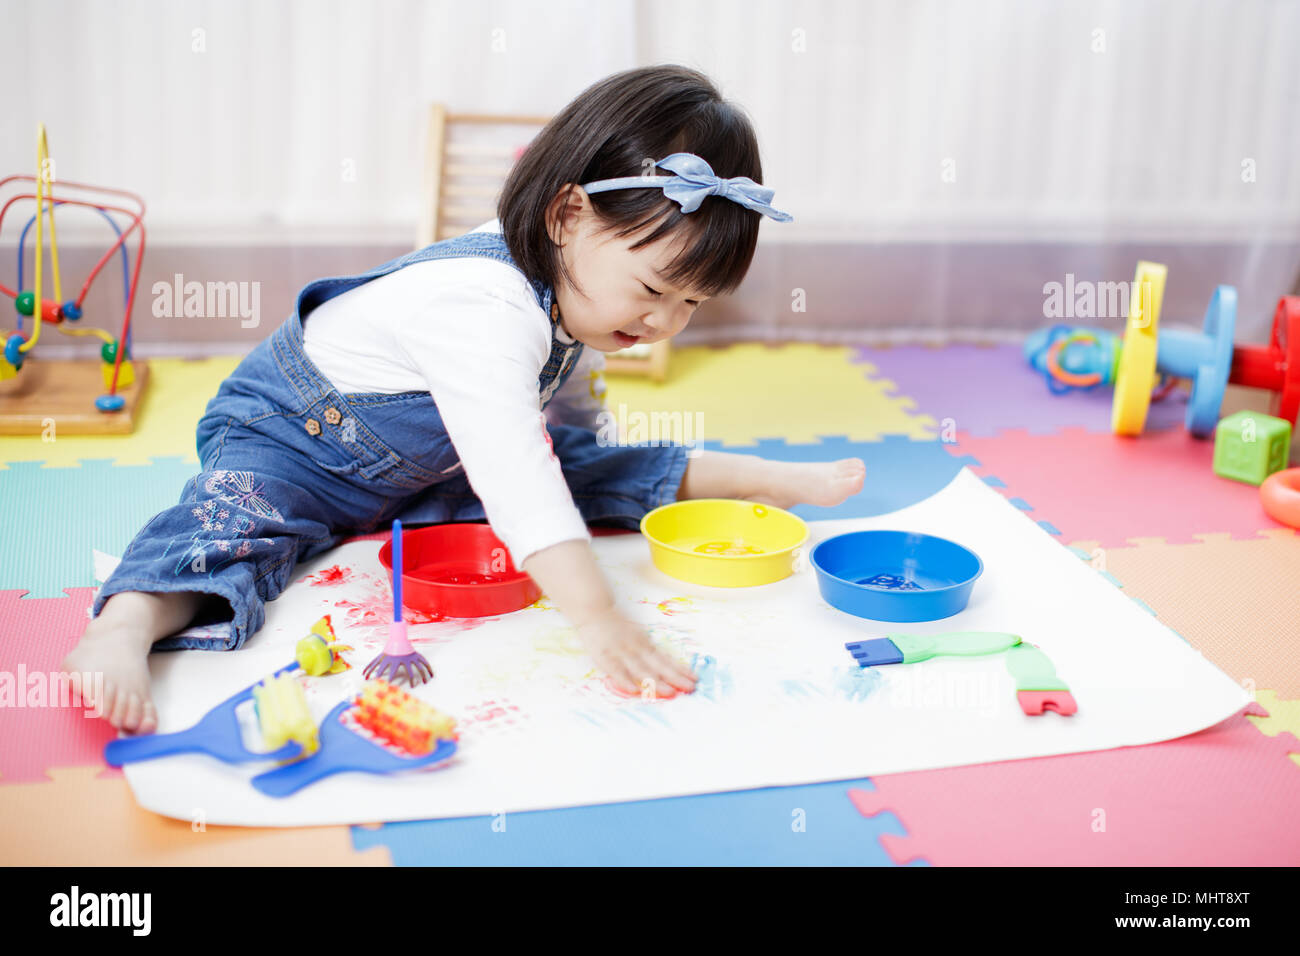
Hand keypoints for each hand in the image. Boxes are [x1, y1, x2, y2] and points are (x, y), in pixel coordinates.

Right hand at [575, 610, 696, 698]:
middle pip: (658, 666)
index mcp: (645, 643)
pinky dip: (624, 680)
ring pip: (641, 670)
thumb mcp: (637, 635)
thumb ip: (649, 651)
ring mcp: (621, 652)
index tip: (694, 678)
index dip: (680, 669)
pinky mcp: (605, 656)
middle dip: (675, 678)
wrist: (594, 611)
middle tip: (690, 688)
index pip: (666, 659)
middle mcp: (636, 648)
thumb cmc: (617, 627)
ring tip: (670, 693)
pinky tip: (634, 691)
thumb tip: (668, 665)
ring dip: (655, 682)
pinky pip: (615, 671)